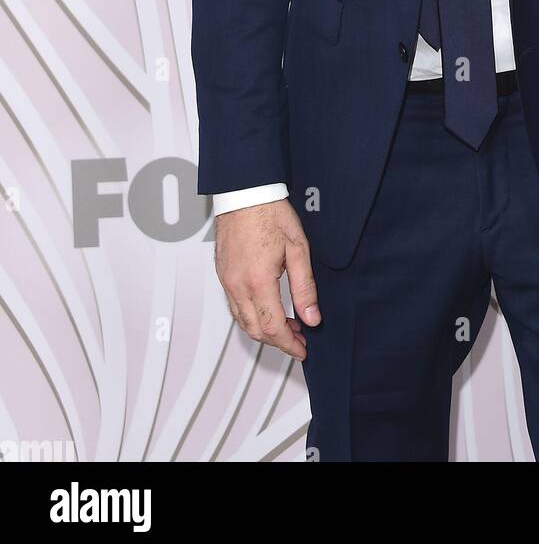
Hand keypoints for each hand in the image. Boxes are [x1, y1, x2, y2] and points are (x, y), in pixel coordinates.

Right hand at [214, 198, 320, 359]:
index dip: (290, 344)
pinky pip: (235, 307)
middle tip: (299, 338)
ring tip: (288, 325)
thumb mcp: (298, 249)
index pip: (273, 327)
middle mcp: (237, 286)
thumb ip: (305, 287)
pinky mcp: (222, 275)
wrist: (245, 194)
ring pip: (243, 321)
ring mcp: (226, 281)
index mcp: (258, 281)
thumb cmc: (271, 214)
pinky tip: (267, 309)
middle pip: (255, 330)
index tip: (303, 349)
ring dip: (264, 330)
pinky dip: (251, 317)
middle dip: (278, 341)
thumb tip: (311, 318)